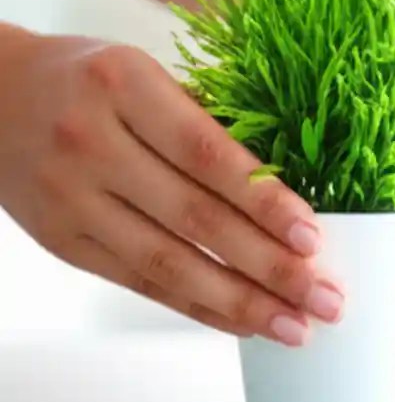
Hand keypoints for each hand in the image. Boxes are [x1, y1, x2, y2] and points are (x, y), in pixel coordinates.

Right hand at [0, 33, 341, 345]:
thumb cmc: (87, 79)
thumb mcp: (144, 74)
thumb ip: (205, 122)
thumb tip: (286, 188)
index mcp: (124, 86)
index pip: (208, 154)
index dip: (263, 202)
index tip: (313, 238)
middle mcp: (92, 143)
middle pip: (195, 219)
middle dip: (269, 267)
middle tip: (325, 299)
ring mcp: (71, 198)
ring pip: (167, 263)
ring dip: (240, 303)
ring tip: (294, 327)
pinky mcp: (62, 241)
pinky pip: (140, 282)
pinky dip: (197, 306)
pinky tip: (242, 321)